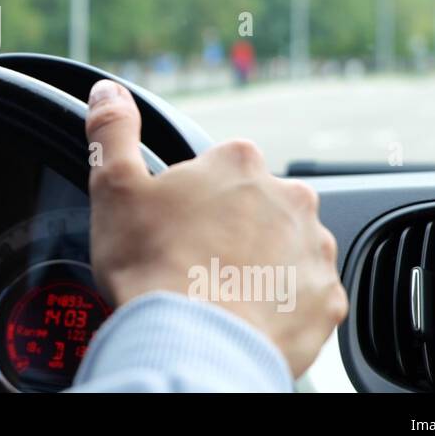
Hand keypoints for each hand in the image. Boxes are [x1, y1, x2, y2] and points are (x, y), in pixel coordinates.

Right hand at [84, 80, 346, 376]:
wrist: (193, 345)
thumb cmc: (154, 267)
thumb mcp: (114, 188)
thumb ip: (112, 131)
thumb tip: (108, 91)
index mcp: (239, 164)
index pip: (218, 168)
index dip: (190, 198)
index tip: (173, 226)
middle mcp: (288, 198)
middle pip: (255, 206)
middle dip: (229, 228)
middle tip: (192, 262)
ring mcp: (312, 250)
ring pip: (284, 248)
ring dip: (258, 264)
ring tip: (217, 294)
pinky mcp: (326, 299)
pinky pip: (304, 296)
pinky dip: (279, 305)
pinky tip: (244, 317)